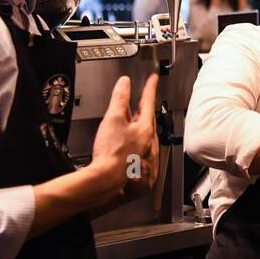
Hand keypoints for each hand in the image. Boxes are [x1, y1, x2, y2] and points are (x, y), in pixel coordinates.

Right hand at [91, 75, 159, 202]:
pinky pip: (137, 145)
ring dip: (136, 123)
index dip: (150, 88)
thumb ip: (120, 98)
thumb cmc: (111, 152)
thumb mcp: (113, 118)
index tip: (153, 79)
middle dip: (142, 107)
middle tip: (141, 97)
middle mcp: (148, 140)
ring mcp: (143, 153)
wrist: (106, 179)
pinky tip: (124, 139)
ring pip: (142, 133)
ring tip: (128, 117)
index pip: (149, 102)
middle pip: (146, 118)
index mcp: (145, 128)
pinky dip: (133, 138)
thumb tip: (124, 83)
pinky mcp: (135, 163)